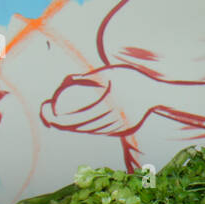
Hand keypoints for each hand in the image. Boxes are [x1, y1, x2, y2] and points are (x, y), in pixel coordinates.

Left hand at [41, 66, 155, 134]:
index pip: (75, 118)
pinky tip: (80, 123)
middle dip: (60, 122)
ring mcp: (119, 127)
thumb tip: (66, 81)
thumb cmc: (133, 79)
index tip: (47, 110)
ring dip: (73, 126)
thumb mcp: (111, 73)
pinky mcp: (123, 131)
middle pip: (80, 127)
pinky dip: (87, 128)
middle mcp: (113, 119)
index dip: (56, 117)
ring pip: (89, 130)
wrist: (157, 94)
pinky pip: (100, 131)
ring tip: (60, 118)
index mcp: (108, 105)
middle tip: (48, 114)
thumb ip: (88, 77)